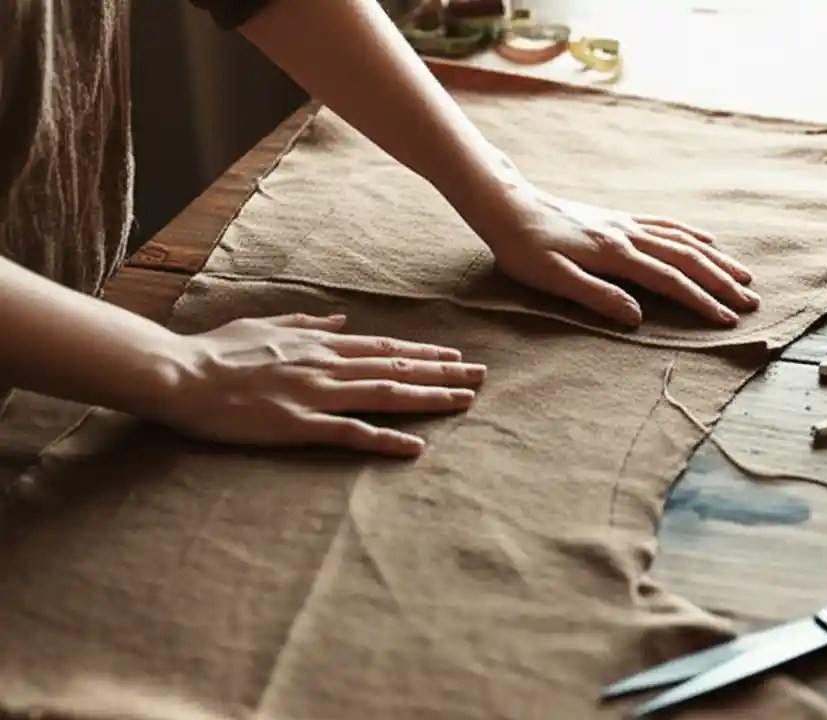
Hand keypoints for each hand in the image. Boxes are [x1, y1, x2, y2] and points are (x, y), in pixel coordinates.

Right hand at [150, 313, 483, 456]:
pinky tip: (416, 447)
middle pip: (397, 368)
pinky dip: (386, 439)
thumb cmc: (216, 351)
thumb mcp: (265, 324)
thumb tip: (340, 319)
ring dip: (429, 398)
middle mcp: (326, 364)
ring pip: (386, 394)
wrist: (178, 373)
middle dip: (443, 372)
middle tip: (482, 377)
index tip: (455, 356)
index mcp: (318, 343)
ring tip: (465, 401)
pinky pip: (351, 433)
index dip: (423, 352)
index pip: (384, 348)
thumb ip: (307, 322)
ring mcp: (314, 394)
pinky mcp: (298, 424)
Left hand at [482, 186, 759, 327]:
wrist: (508, 206)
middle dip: (722, 281)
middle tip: (751, 301)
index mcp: (615, 254)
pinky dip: (692, 234)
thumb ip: (596, 296)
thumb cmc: (524, 249)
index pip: (669, 280)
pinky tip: (708, 240)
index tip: (726, 318)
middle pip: (687, 258)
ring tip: (743, 274)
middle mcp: (628, 235)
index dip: (701, 300)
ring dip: (716, 258)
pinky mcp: (619, 218)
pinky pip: (666, 224)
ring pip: (683, 239)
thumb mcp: (552, 279)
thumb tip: (637, 317)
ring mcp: (626, 223)